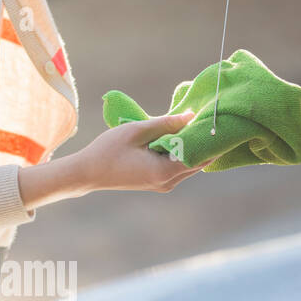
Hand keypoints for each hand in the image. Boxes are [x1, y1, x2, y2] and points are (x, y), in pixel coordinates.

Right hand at [71, 110, 204, 194]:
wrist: (87, 173)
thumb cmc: (108, 150)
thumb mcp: (136, 131)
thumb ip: (165, 123)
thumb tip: (191, 116)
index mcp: (165, 171)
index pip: (200, 155)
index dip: (208, 138)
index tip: (213, 120)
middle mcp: (168, 182)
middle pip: (199, 162)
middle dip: (204, 143)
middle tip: (207, 121)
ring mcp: (163, 184)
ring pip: (189, 165)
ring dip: (192, 147)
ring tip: (192, 126)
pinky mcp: (157, 183)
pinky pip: (177, 167)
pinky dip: (180, 153)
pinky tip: (177, 138)